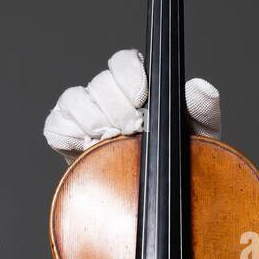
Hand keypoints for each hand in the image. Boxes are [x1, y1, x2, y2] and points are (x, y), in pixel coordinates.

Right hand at [42, 47, 221, 164]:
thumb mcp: (200, 135)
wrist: (160, 198)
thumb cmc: (181, 159)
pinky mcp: (67, 138)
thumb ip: (202, 109)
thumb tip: (200, 87)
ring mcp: (86, 116)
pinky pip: (56, 126)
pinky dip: (70, 135)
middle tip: (133, 130)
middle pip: (100, 82)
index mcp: (140, 85)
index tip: (142, 98)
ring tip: (113, 142)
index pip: (123, 61)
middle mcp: (109, 95)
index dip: (128, 75)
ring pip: (74, 100)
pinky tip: (91, 149)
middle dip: (117, 107)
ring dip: (94, 121)